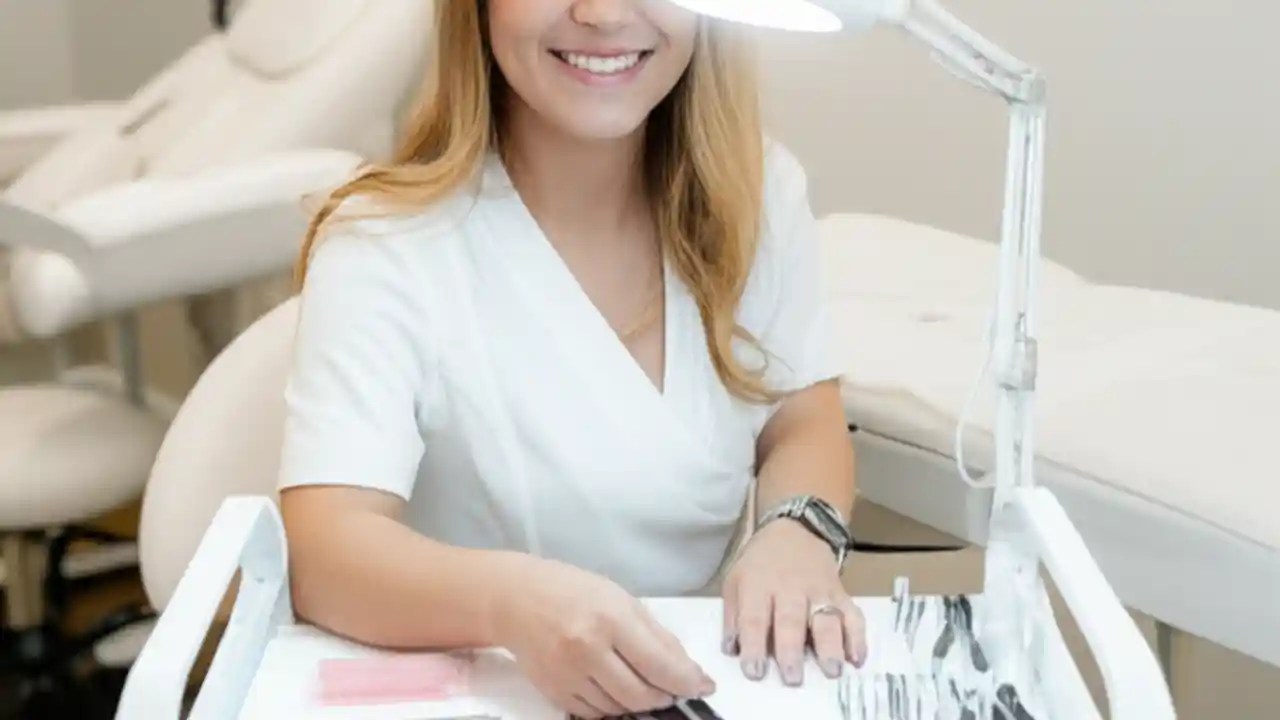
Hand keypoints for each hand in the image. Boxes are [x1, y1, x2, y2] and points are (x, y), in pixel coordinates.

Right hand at [490, 555, 714, 718]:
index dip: (687, 682)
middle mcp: (587, 649)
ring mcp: (567, 674)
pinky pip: (594, 713)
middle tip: (672, 689)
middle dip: (665, 697)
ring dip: (639, 703)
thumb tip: (689, 671)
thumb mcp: (621, 599)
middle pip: (641, 695)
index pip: (660, 664)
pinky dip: (612, 707)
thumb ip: (657, 636)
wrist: (515, 599)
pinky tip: (614, 689)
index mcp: (610, 618)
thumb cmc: (573, 592)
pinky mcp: (554, 692)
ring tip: (643, 685)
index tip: (702, 687)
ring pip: (619, 708)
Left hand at [721, 520, 866, 685]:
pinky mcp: (841, 593)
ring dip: (830, 646)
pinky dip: (858, 637)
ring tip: (832, 671)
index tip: (754, 672)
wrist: (794, 530)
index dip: (754, 645)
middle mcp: (790, 588)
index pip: (754, 617)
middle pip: (791, 620)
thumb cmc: (760, 564)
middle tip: (792, 678)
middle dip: (792, 650)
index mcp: (758, 585)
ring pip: (826, 618)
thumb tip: (732, 650)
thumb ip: (733, 616)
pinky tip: (857, 658)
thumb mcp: (736, 580)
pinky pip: (853, 615)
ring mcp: (819, 590)